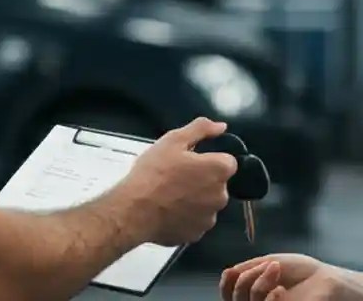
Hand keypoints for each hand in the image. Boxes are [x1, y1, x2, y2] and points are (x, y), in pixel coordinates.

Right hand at [118, 117, 236, 245]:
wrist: (135, 210)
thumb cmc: (154, 172)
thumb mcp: (173, 140)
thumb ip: (201, 129)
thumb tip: (221, 126)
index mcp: (218, 171)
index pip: (227, 162)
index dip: (209, 160)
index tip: (191, 162)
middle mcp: (220, 196)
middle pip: (217, 184)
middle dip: (203, 180)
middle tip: (177, 177)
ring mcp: (209, 219)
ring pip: (206, 204)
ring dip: (195, 200)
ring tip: (170, 196)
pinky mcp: (196, 235)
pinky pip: (195, 221)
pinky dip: (186, 217)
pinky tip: (168, 211)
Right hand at [220, 254, 325, 300]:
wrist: (327, 281)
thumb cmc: (301, 273)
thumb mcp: (269, 263)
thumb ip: (248, 268)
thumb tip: (228, 273)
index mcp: (252, 292)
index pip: (228, 294)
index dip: (226, 284)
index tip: (233, 270)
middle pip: (234, 298)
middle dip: (246, 278)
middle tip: (270, 266)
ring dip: (258, 284)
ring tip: (276, 270)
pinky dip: (268, 299)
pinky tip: (280, 290)